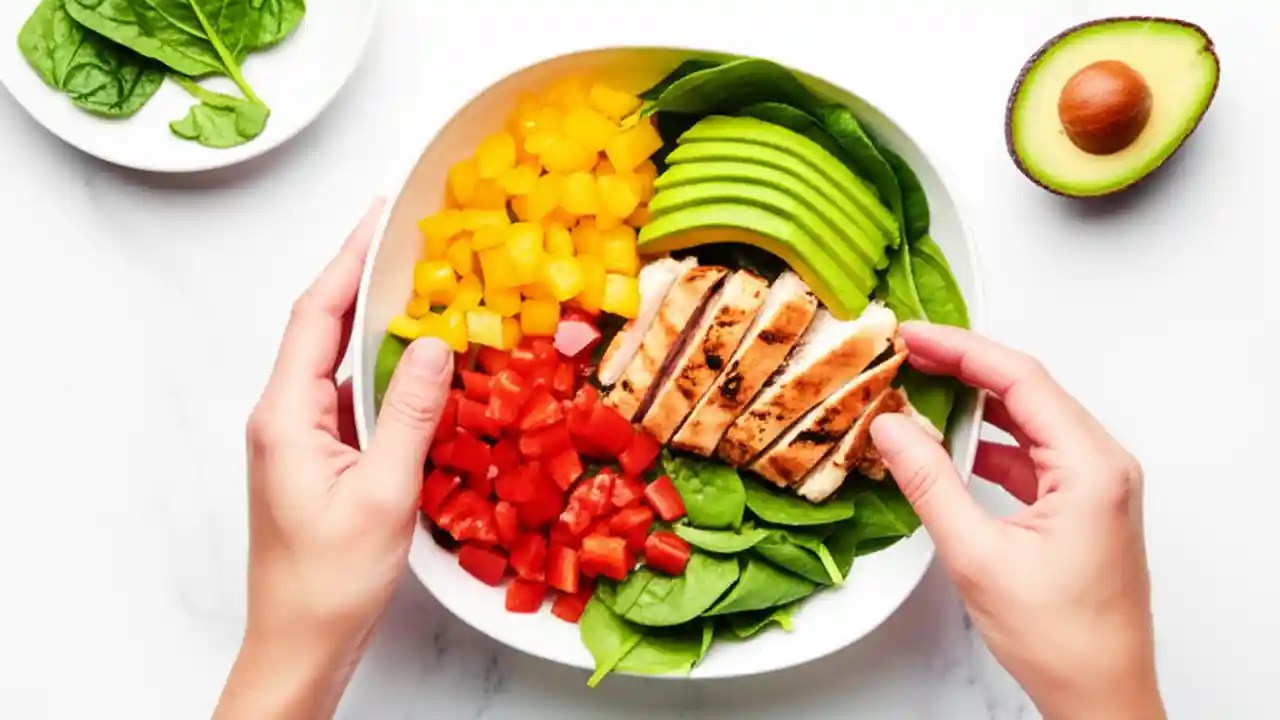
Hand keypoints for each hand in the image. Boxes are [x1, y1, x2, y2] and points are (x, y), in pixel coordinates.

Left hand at [215, 201, 453, 719]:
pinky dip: (378, 369)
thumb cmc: (331, 580)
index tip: (377, 215)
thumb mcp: (384, 493)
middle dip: (359, 277)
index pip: (316, 315)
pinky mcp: (315, 458)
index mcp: (286, 415)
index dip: (347, 259)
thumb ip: (410, 414)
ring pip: (335, 361)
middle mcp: (283, 416)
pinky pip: (347, 395)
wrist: (300, 642)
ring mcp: (297, 438)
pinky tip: (412, 364)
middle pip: (321, 328)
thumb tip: (431, 344)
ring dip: (370, 322)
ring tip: (415, 286)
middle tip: (404, 236)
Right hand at [871, 323, 1160, 719]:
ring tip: (919, 388)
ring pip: (1028, 420)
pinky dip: (988, 442)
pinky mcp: (1081, 505)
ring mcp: (1095, 485)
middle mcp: (1103, 466)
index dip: (960, 349)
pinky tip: (948, 444)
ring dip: (974, 403)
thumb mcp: (978, 556)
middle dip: (964, 366)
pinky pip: (1032, 453)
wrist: (1100, 694)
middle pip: (1027, 390)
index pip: (1020, 381)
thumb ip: (930, 483)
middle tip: (908, 352)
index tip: (912, 336)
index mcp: (1091, 468)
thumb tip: (892, 428)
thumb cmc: (1060, 638)